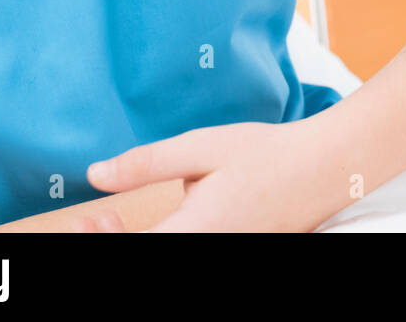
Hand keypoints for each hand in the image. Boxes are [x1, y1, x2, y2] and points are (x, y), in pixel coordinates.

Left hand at [84, 119, 338, 231]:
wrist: (324, 168)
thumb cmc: (266, 154)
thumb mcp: (201, 147)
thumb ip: (146, 164)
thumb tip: (95, 175)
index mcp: (193, 232)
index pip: (127, 251)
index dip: (95, 240)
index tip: (82, 219)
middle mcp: (206, 250)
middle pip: (141, 258)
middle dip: (108, 243)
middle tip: (93, 218)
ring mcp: (223, 252)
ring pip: (164, 254)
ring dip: (132, 243)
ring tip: (110, 219)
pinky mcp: (234, 248)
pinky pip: (186, 249)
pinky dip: (160, 240)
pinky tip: (157, 221)